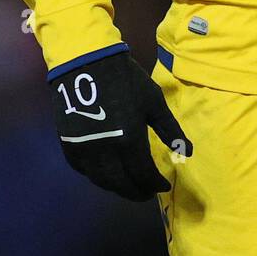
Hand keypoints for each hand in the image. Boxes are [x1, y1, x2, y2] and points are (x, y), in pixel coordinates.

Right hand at [50, 51, 191, 200]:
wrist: (86, 63)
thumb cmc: (126, 80)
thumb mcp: (154, 102)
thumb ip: (170, 130)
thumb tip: (187, 152)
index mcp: (129, 141)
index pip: (144, 175)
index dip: (155, 184)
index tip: (164, 185)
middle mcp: (105, 152)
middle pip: (122, 184)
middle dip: (137, 192)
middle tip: (147, 192)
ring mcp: (84, 151)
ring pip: (102, 181)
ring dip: (118, 187)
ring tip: (130, 184)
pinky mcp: (69, 145)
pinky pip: (84, 171)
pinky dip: (98, 176)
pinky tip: (108, 172)